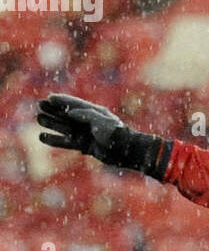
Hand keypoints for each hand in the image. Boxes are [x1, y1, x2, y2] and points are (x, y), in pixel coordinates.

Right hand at [37, 93, 167, 175]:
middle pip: (67, 114)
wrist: (126, 152)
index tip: (49, 98)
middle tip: (40, 106)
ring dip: (52, 123)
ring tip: (39, 119)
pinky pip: (66, 142)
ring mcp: (86, 134)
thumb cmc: (115, 133)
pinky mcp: (85, 146)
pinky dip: (55, 140)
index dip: (62, 101)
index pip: (74, 104)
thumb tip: (69, 112)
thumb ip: (84, 114)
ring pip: (65, 127)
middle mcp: (88, 122)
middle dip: (53, 110)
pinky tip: (43, 137)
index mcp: (94, 112)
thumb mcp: (100, 120)